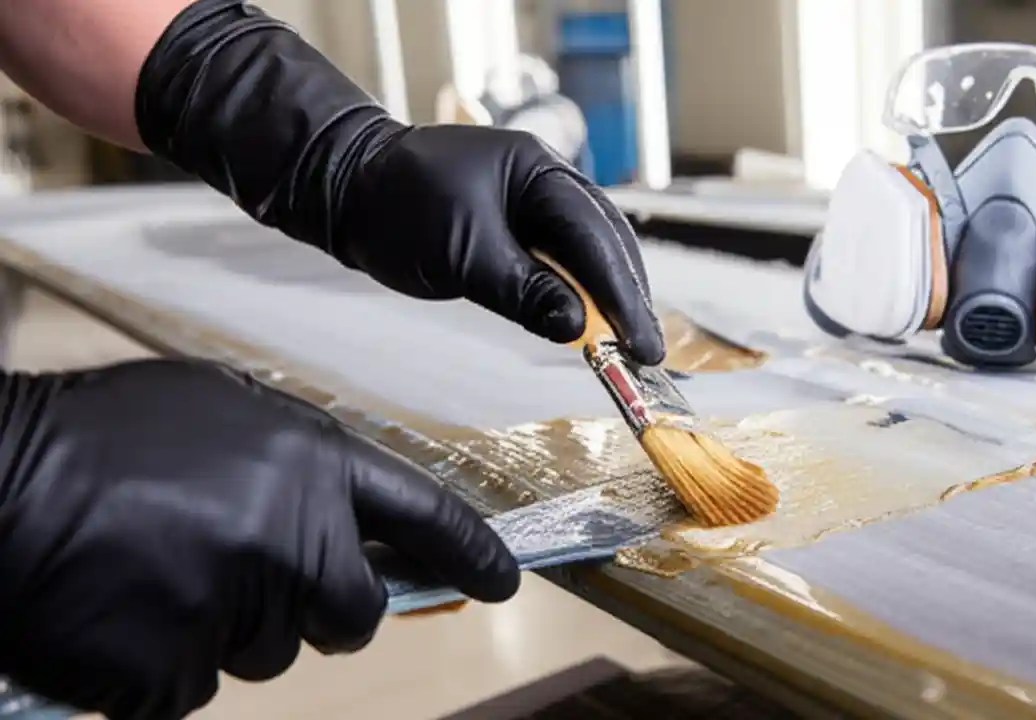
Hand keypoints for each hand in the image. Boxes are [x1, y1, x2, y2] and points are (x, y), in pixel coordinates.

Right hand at [0, 360, 517, 718]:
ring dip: (227, 627)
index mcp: (308, 463)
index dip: (471, 552)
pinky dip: (162, 665)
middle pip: (353, 611)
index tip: (502, 581)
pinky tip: (123, 611)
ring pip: (272, 652)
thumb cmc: (101, 438)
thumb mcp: (218, 412)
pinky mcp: (174, 673)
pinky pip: (195, 689)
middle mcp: (291, 537)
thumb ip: (295, 465)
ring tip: (158, 569)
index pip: (424, 515)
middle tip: (251, 574)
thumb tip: (347, 522)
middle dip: (320, 606)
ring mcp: (236, 609)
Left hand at [134, 2, 664, 365]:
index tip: (642, 344)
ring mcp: (534, 201)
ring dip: (610, 297)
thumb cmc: (396, 209)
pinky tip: (591, 322)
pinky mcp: (518, 226)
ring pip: (590, 252)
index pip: (594, 237)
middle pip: (606, 241)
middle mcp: (547, 180)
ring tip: (630, 344)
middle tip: (648, 353)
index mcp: (538, 170)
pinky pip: (563, 259)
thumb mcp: (461, 254)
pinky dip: (581, 292)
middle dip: (629, 297)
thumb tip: (577, 328)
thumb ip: (523, 289)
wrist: (346, 188)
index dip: (623, 294)